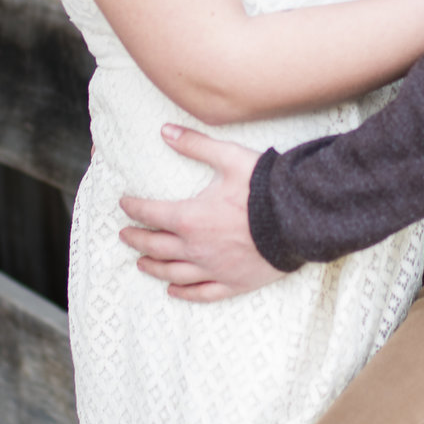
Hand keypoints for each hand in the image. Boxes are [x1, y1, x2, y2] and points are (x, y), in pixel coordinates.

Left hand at [118, 126, 283, 299]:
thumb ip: (195, 145)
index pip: (150, 213)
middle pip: (155, 246)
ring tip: (141, 263)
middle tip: (125, 235)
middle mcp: (195, 248)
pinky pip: (202, 293)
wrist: (300, 219)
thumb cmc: (264, 187)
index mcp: (189, 217)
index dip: (133, 207)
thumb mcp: (229, 157)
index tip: (124, 204)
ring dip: (153, 267)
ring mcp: (213, 269)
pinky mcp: (232, 283)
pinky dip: (184, 292)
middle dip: (136, 239)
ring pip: (173, 272)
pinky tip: (173, 290)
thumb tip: (165, 130)